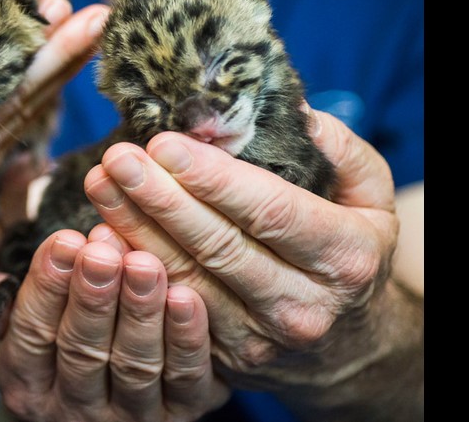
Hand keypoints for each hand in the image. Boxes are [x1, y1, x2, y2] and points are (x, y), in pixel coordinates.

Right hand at [0, 226, 229, 421]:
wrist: (118, 398)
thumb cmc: (61, 336)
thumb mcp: (21, 323)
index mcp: (26, 384)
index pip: (31, 334)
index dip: (47, 287)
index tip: (63, 240)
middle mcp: (73, 409)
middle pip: (82, 351)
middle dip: (93, 297)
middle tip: (102, 250)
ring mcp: (128, 417)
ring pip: (134, 365)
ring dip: (140, 312)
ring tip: (144, 263)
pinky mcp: (179, 415)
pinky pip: (185, 379)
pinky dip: (186, 339)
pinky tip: (186, 296)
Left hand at [83, 108, 422, 419]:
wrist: (346, 345)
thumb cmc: (349, 247)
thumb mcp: (368, 194)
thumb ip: (338, 148)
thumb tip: (291, 108)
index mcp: (345, 257)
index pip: (270, 212)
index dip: (213, 180)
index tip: (164, 143)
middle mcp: (303, 306)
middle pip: (218, 246)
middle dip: (160, 198)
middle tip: (118, 157)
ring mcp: (260, 339)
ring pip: (185, 278)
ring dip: (134, 228)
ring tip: (99, 182)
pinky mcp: (222, 359)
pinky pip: (166, 308)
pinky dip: (130, 268)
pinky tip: (100, 230)